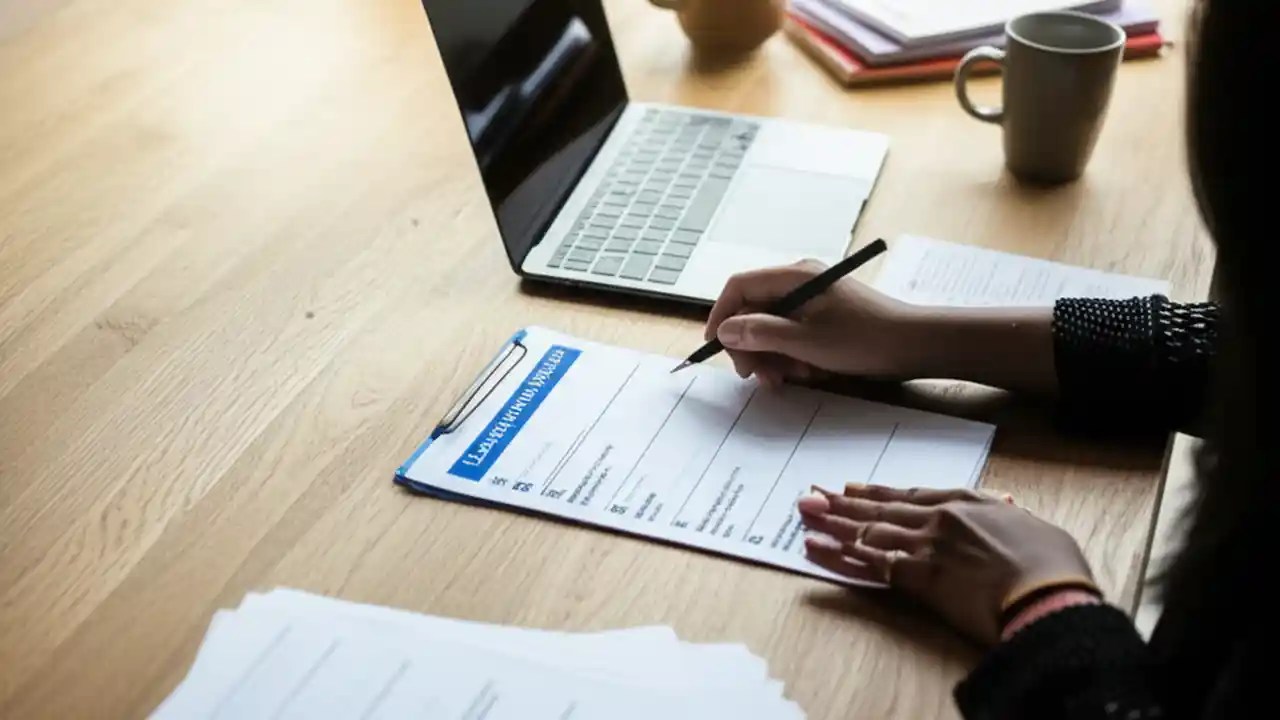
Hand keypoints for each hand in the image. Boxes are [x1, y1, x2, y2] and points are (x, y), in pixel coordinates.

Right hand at [704, 260, 924, 386]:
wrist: (914, 345)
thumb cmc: (865, 338)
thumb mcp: (806, 341)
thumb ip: (761, 334)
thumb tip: (726, 330)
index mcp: (794, 276)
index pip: (739, 287)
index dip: (721, 315)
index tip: (715, 346)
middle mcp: (799, 283)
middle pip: (753, 310)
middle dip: (749, 345)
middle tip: (754, 376)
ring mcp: (811, 301)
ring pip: (771, 328)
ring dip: (771, 357)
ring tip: (785, 380)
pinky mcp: (822, 319)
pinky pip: (792, 336)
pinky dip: (791, 357)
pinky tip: (805, 374)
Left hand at [797, 485, 1094, 645]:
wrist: (1046, 595)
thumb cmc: (1052, 565)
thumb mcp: (1035, 527)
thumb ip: (1008, 516)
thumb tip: (1006, 508)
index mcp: (967, 502)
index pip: (912, 494)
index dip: (880, 492)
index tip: (854, 488)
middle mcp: (939, 518)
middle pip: (881, 507)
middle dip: (844, 502)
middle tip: (812, 493)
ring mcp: (925, 546)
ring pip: (869, 529)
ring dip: (833, 522)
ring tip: (805, 512)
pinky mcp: (917, 577)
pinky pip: (870, 562)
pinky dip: (839, 555)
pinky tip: (817, 548)